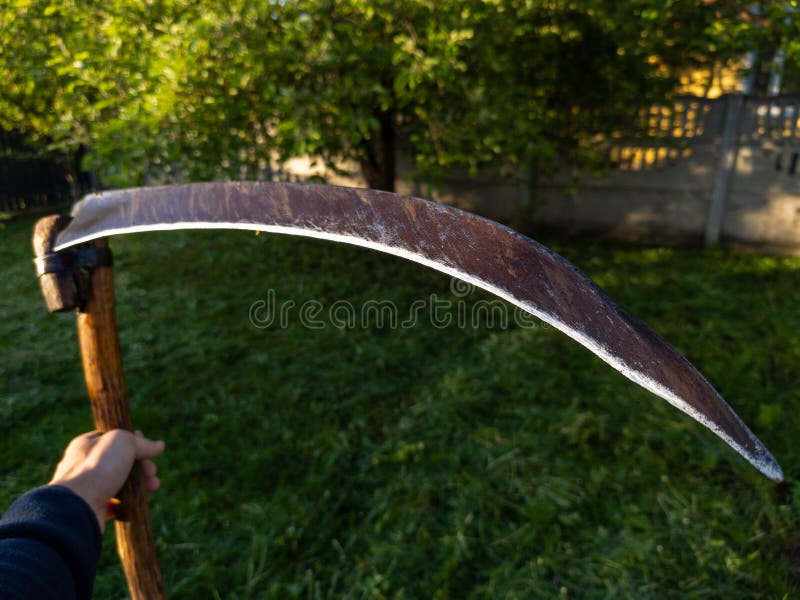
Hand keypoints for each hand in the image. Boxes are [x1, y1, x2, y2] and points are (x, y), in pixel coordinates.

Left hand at [49, 429, 164, 531]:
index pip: (114, 439)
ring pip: (120, 482)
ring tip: (152, 488)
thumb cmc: (97, 468)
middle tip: (152, 472)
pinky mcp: (92, 507)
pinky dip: (127, 503)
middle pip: (121, 461)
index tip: (148, 450)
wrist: (77, 508)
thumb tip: (159, 446)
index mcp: (86, 444)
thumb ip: (141, 442)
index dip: (134, 443)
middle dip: (142, 466)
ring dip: (140, 484)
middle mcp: (84, 465)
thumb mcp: (122, 442)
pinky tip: (135, 502)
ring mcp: (88, 488)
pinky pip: (115, 503)